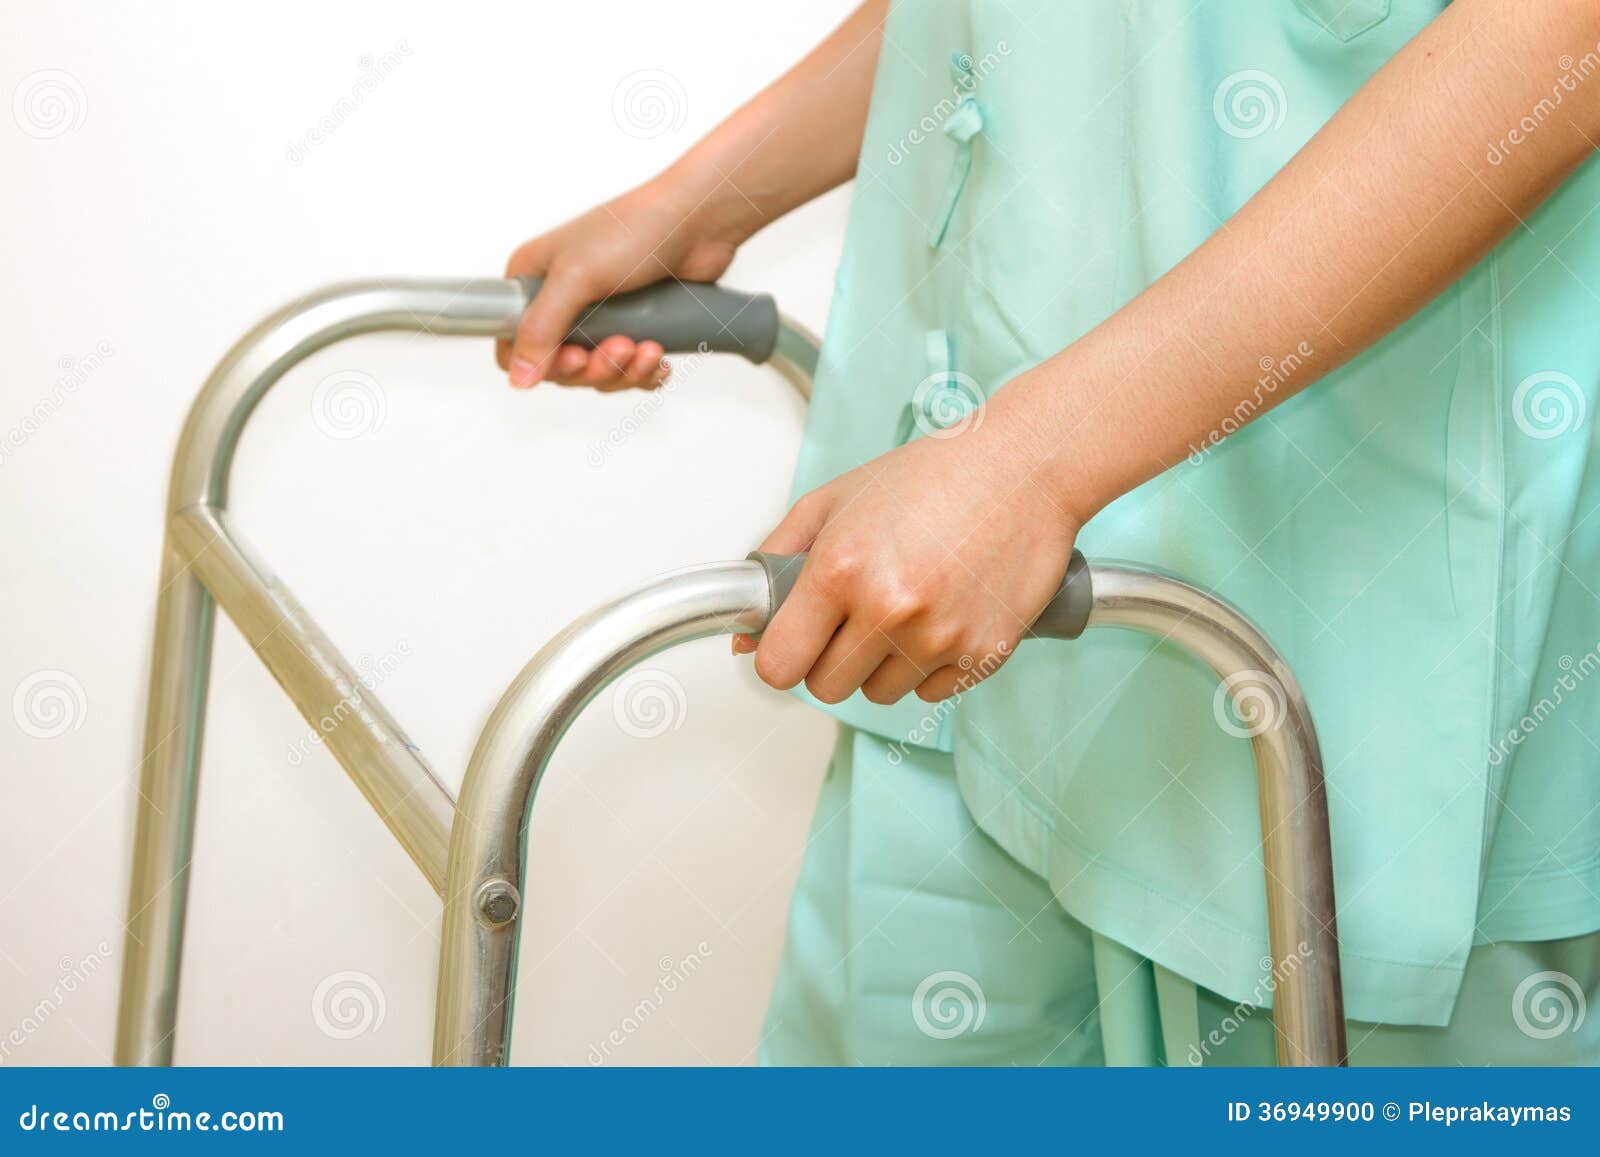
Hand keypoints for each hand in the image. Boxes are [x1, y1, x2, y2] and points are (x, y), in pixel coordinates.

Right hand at [499, 170, 756, 389]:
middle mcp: (561, 299)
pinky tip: (659, 361)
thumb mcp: (576, 277)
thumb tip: (518, 379)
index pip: (513, 343)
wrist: (698, 221)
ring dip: (623, 370)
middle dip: (593, 367)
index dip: (540, 363)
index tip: (574, 358)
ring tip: (647, 348)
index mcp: (533, 280)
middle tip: (621, 347)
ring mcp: (599, 315)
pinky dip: (644, 372)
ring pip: (597, 371)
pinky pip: (629, 370)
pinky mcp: (634, 326)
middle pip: (560, 366)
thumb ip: (541, 328)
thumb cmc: (635, 230)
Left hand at [738, 393, 1083, 704]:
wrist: (1025, 468)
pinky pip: (931, 692)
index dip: (781, 658)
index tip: (794, 645)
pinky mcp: (984, 652)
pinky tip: (942, 616)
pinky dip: (930, 666)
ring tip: (906, 607)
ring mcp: (940, 635)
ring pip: (879, 694)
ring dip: (882, 663)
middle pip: (826, 688)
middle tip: (854, 617)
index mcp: (841, 567)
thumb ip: (778, 561)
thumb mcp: (834, 501)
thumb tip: (747, 632)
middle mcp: (889, 607)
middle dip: (830, 659)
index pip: (779, 666)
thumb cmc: (933, 476)